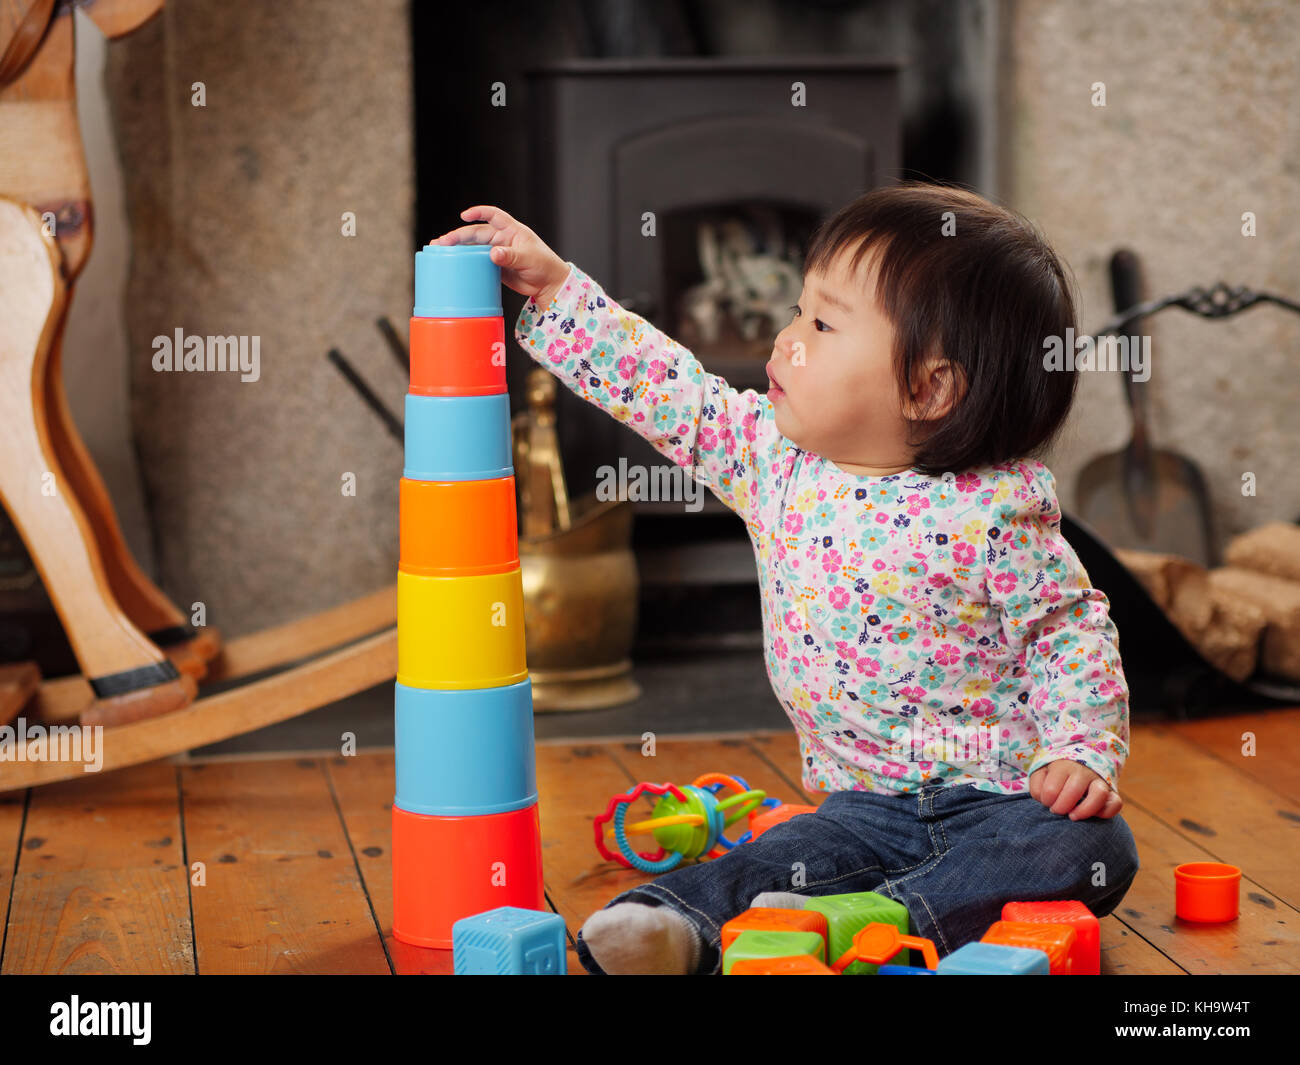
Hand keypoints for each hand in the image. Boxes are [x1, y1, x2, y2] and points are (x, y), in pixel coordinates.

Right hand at [428, 205, 569, 307]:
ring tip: (439, 251)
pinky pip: (477, 262)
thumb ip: (510, 256)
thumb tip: (492, 253)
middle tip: (442, 242)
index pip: (493, 215)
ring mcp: (497, 252)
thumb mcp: (528, 258)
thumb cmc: (544, 266)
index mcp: (512, 230)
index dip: (478, 213)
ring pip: (473, 247)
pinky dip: (465, 262)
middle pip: (476, 233)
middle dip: (458, 236)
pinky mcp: (495, 267)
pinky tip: (452, 264)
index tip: (464, 216)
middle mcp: (502, 238)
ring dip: (457, 248)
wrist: (548, 284)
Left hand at [1029, 761, 1122, 820]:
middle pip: (1074, 790)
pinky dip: (1106, 812)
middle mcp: (1083, 772)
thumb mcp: (1041, 773)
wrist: (1078, 762)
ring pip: (1099, 794)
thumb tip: (1042, 799)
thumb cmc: (1055, 774)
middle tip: (1057, 811)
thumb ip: (1037, 785)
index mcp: (1063, 766)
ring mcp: (1099, 781)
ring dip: (1085, 809)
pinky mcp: (1112, 792)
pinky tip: (1093, 816)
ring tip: (1073, 816)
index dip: (1046, 800)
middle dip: (1061, 806)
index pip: (1052, 788)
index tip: (1046, 802)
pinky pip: (1116, 803)